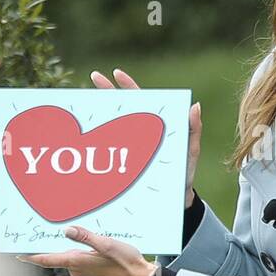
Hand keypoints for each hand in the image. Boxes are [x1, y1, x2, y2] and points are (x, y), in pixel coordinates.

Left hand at [16, 225, 154, 275]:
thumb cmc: (124, 262)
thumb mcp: (106, 244)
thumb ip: (86, 237)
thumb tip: (66, 230)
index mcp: (77, 261)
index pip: (47, 259)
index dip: (31, 256)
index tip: (16, 254)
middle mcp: (77, 268)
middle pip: (57, 255)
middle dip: (50, 244)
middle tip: (41, 228)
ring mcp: (84, 271)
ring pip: (69, 256)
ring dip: (67, 246)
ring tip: (67, 229)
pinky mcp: (91, 272)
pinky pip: (79, 258)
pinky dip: (78, 250)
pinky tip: (86, 242)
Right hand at [90, 66, 201, 207]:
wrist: (175, 202)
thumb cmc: (184, 174)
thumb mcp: (190, 151)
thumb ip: (193, 130)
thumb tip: (195, 106)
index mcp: (153, 126)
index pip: (141, 101)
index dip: (129, 86)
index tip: (116, 74)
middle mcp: (138, 133)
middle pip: (121, 108)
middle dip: (107, 91)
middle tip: (95, 76)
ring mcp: (128, 147)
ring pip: (109, 126)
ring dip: (96, 116)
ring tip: (82, 106)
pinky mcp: (120, 163)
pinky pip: (105, 151)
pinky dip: (93, 143)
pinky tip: (80, 139)